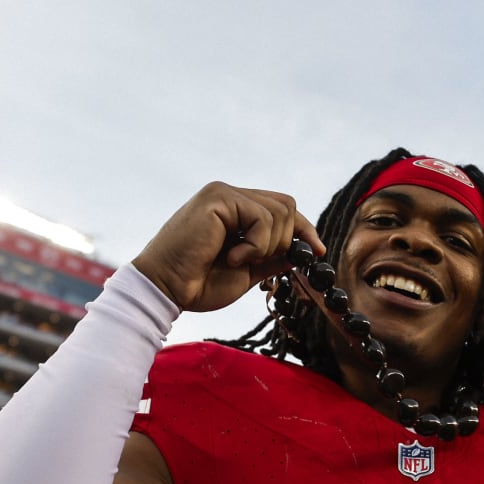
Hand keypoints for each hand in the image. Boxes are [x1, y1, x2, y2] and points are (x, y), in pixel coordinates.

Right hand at [132, 182, 324, 311]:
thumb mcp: (246, 271)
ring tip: (239, 261)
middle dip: (285, 240)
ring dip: (268, 245)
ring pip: (279, 211)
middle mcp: (230, 197)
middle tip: (258, 262)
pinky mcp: (218, 198)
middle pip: (287, 205)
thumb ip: (272, 257)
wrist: (166, 290)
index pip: (282, 209)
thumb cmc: (197, 283)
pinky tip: (232, 257)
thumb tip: (303, 251)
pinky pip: (262, 217)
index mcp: (235, 211)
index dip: (303, 229)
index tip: (318, 252)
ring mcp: (223, 194)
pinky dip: (256, 244)